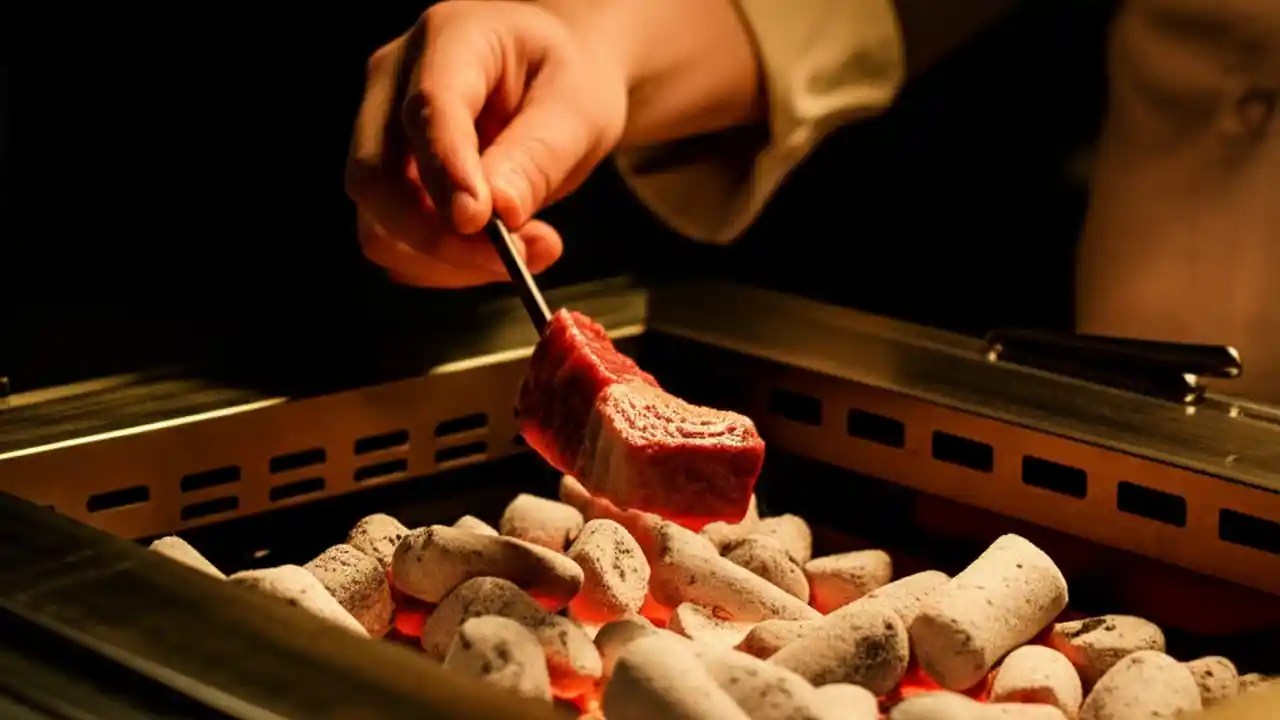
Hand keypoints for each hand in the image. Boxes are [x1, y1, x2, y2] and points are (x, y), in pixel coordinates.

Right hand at [345, 1, 628, 287]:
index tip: (478, 221)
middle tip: (520, 259)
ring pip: (377, 222)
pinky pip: (393, 244)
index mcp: (449, 37)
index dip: (445, 170)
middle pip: (377, 175)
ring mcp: (378, 131)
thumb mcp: (578, 110)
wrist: (551, 80)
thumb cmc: (565, 82)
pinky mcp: (384, 180)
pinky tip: (498, 254)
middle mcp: (393, 81)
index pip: (427, 107)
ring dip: (448, 260)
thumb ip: (538, 157)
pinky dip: (445, 266)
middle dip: (441, 236)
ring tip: (529, 249)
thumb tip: (498, 213)